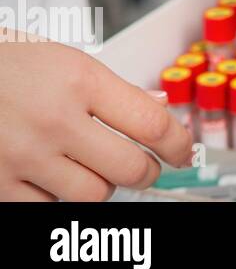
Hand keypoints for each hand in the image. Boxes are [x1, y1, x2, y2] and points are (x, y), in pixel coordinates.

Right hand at [0, 30, 191, 200]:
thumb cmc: (10, 65)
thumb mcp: (67, 60)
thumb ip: (114, 89)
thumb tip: (160, 105)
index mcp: (80, 80)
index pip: (151, 122)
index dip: (178, 143)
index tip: (184, 152)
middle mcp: (55, 120)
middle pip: (129, 168)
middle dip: (147, 172)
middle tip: (147, 169)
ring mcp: (25, 155)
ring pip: (92, 195)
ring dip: (101, 186)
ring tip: (93, 168)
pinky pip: (48, 207)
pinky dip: (58, 197)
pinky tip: (54, 176)